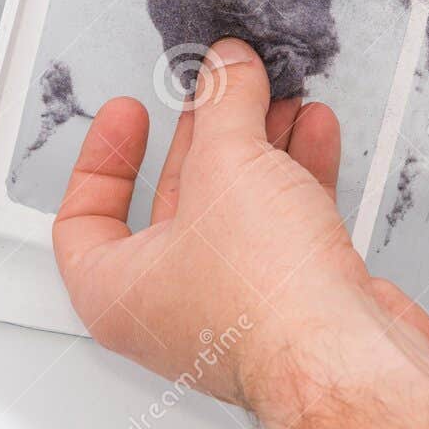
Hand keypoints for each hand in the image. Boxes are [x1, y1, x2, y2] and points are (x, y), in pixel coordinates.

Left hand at [53, 37, 428, 428]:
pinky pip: (289, 221)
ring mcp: (239, 304)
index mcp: (120, 290)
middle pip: (176, 201)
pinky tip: (310, 133)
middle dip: (205, 136)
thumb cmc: (263, 304)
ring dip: (260, 145)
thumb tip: (225, 72)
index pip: (85, 220)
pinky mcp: (296, 299)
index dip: (104, 159)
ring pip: (241, 207)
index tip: (128, 115)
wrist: (343, 356)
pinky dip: (299, 172)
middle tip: (218, 90)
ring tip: (274, 98)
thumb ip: (224, 106)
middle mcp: (174, 304)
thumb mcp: (226, 166)